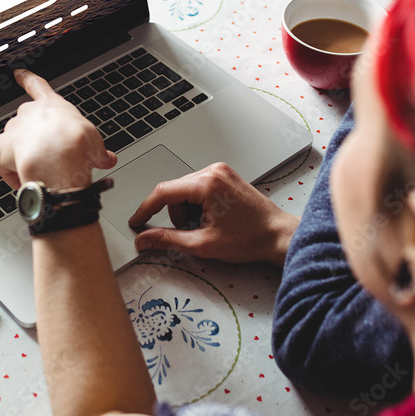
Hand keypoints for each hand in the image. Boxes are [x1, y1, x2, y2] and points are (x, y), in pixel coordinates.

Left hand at [0, 69, 116, 190]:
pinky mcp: (2, 148)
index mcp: (52, 105)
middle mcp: (29, 112)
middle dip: (35, 141)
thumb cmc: (77, 143)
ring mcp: (14, 129)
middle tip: (49, 159)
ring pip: (14, 145)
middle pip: (26, 123)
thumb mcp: (95, 144)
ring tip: (40, 174)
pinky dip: (12, 175)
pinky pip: (4, 164)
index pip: (38, 86)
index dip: (27, 79)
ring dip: (24, 159)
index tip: (18, 73)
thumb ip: (98, 151)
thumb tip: (108, 159)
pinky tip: (25, 182)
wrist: (59, 156)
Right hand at [128, 163, 299, 266]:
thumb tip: (144, 239)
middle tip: (193, 233)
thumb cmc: (249, 238)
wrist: (278, 236)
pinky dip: (198, 206)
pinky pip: (198, 189)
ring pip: (185, 192)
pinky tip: (214, 219)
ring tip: (208, 227)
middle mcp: (212, 171)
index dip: (145, 209)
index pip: (163, 192)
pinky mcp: (225, 176)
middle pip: (174, 192)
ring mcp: (220, 172)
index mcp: (207, 183)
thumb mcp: (202, 244)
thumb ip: (167, 240)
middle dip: (177, 216)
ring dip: (188, 212)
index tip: (136, 222)